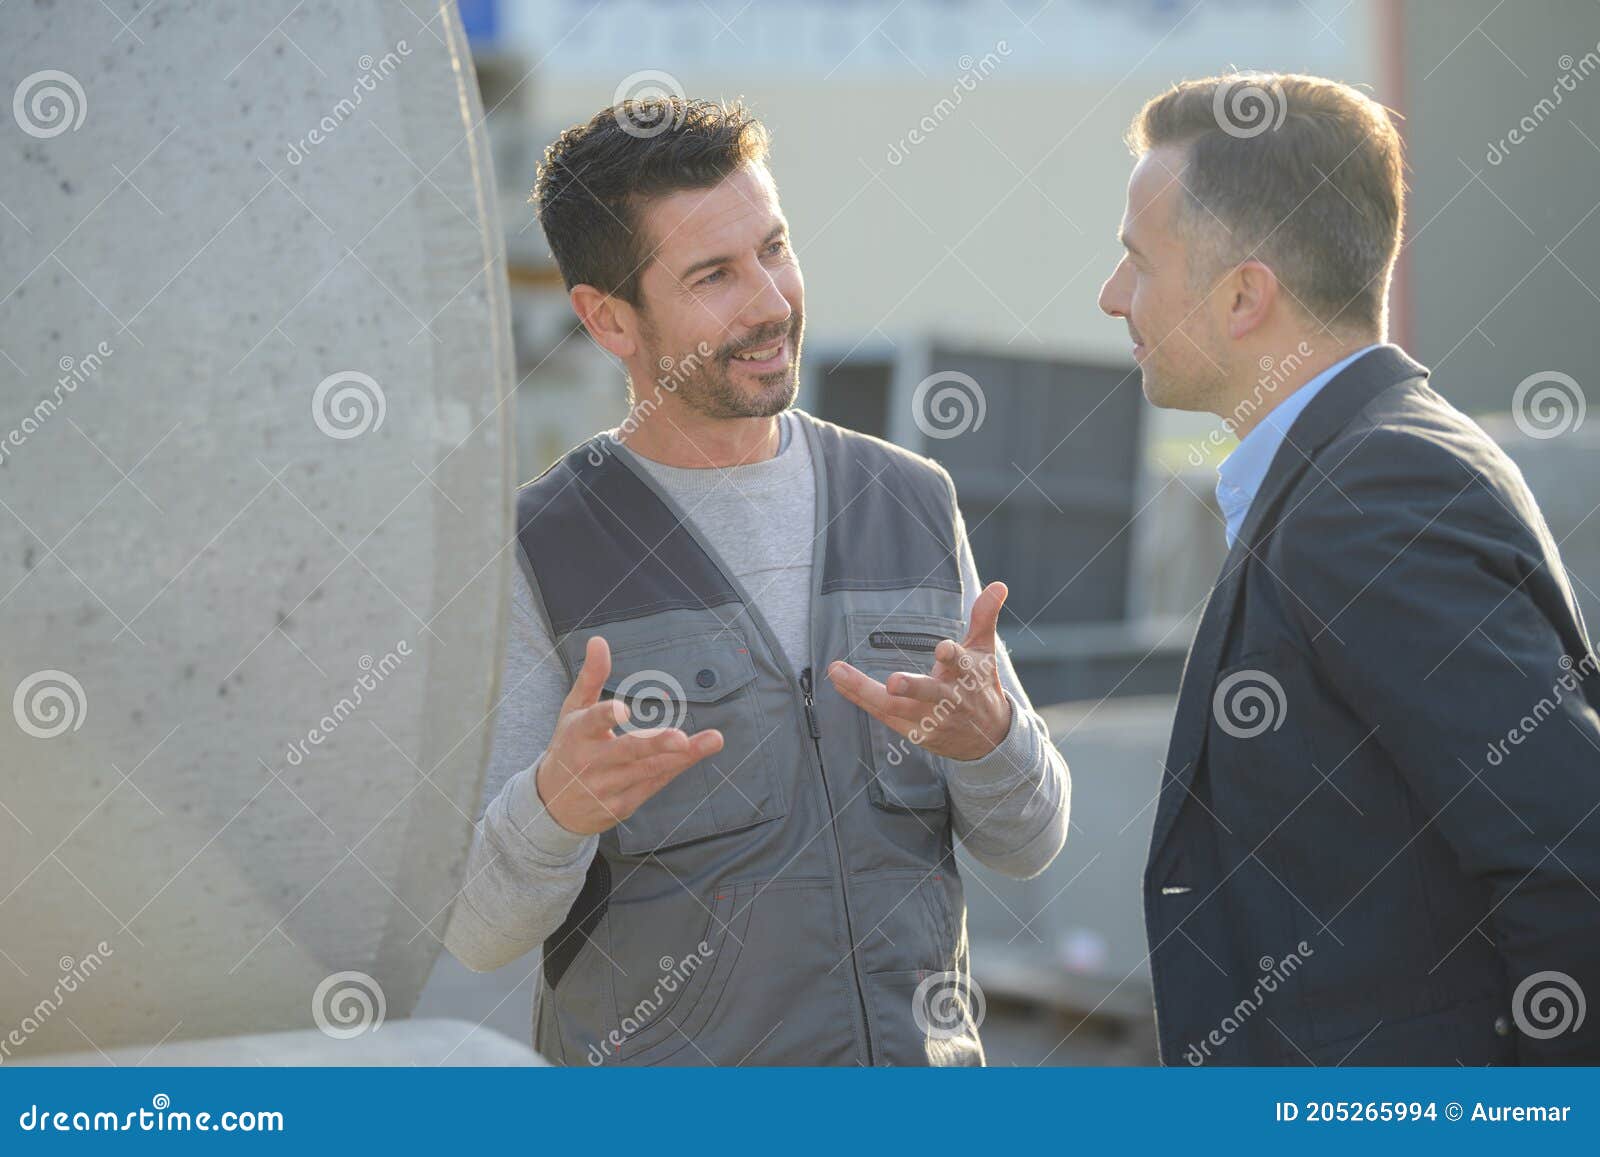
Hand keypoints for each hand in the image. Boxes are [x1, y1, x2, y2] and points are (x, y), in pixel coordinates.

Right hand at [535, 636, 724, 834]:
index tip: (623, 710)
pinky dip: (675, 768)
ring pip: (648, 770)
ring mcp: (607, 787)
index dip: (606, 716)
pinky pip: (654, 784)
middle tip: (681, 738)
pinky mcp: (622, 805)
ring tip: (712, 740)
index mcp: (577, 734)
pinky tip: (697, 753)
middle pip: (626, 752)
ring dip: (680, 757)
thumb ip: (591, 677)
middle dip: (654, 745)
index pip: (591, 722)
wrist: (552, 806)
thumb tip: (598, 639)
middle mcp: (591, 763)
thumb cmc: (569, 747)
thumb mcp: (573, 711)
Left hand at [826, 581, 1013, 761]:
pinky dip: (859, 697)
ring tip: (838, 673)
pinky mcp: (914, 732)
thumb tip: (999, 585)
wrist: (988, 739)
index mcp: (968, 676)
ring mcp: (930, 719)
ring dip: (865, 691)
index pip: (962, 665)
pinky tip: (838, 682)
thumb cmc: (980, 686)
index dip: (953, 657)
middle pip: (929, 694)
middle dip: (912, 688)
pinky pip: (881, 714)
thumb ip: (984, 617)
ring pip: (895, 708)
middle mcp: (949, 700)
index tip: (943, 649)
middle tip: (895, 682)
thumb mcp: (984, 652)